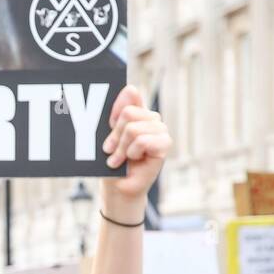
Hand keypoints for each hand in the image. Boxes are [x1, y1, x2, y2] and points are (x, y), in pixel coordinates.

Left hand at [101, 86, 171, 220]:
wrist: (118, 186)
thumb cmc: (112, 160)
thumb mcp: (109, 134)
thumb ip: (119, 112)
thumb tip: (131, 87)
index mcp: (139, 111)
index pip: (130, 94)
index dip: (114, 112)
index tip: (108, 128)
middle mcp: (151, 118)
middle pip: (129, 113)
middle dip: (115, 135)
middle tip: (110, 150)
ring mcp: (160, 130)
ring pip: (134, 129)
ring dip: (122, 148)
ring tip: (119, 158)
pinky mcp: (165, 144)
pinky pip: (143, 140)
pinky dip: (133, 152)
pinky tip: (133, 159)